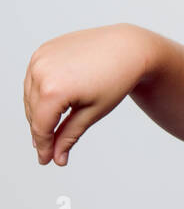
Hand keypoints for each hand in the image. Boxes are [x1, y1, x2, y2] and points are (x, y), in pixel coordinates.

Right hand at [24, 23, 150, 165]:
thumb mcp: (93, 113)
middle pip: (33, 112)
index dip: (43, 146)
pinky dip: (39, 93)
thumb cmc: (116, 79)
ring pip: (30, 95)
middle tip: (48, 149)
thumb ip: (69, 136)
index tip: (45, 161)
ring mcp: (40, 58)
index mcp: (54, 90)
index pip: (40, 126)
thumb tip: (57, 158)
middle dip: (40, 131)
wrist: (128, 47)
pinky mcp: (43, 50)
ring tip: (49, 129)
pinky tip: (48, 105)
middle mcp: (42, 72)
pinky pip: (34, 78)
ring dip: (37, 113)